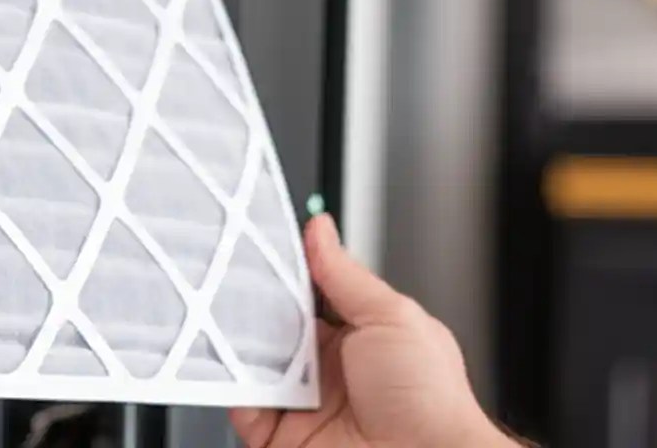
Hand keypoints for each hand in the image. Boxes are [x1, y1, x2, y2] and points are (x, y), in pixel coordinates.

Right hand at [230, 214, 516, 447]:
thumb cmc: (430, 400)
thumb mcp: (391, 318)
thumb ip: (346, 275)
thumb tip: (321, 230)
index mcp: (360, 337)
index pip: (309, 295)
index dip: (285, 272)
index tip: (257, 246)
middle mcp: (329, 370)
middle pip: (276, 329)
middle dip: (254, 306)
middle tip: (232, 280)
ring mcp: (304, 404)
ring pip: (254, 364)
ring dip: (239, 345)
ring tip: (226, 319)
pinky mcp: (282, 437)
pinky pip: (244, 408)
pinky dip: (231, 389)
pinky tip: (231, 367)